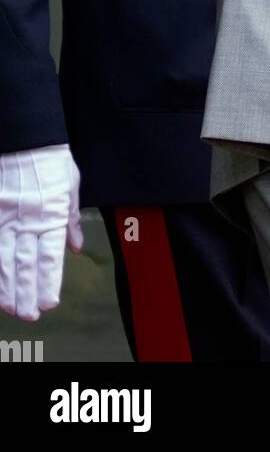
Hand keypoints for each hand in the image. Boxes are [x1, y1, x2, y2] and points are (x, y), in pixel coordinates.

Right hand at [0, 145, 83, 320]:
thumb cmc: (53, 162)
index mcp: (53, 215)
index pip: (50, 257)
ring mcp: (8, 217)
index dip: (48, 283)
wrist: (28, 139)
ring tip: (10, 307)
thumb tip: (76, 247)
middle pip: (27, 264)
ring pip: (6, 258)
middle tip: (28, 316)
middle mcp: (29, 220)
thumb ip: (73, 220)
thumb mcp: (72, 187)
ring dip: (7, 286)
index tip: (48, 304)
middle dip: (27, 293)